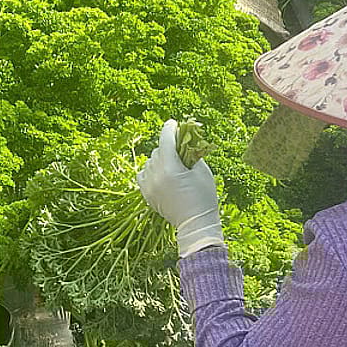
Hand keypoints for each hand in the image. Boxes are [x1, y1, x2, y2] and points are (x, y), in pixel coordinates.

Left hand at [136, 119, 224, 257]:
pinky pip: (143, 173)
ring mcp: (148, 185)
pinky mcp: (146, 194)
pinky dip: (151, 170)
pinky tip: (161, 173)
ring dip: (160, 159)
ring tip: (172, 164)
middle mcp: (156, 175)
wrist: (195, 223)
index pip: (165, 140)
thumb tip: (185, 141)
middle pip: (158, 150)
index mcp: (170, 168)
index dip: (169, 129)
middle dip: (168, 147)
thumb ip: (192, 153)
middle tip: (179, 148)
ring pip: (150, 161)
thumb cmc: (203, 197)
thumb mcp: (202, 171)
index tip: (173, 123)